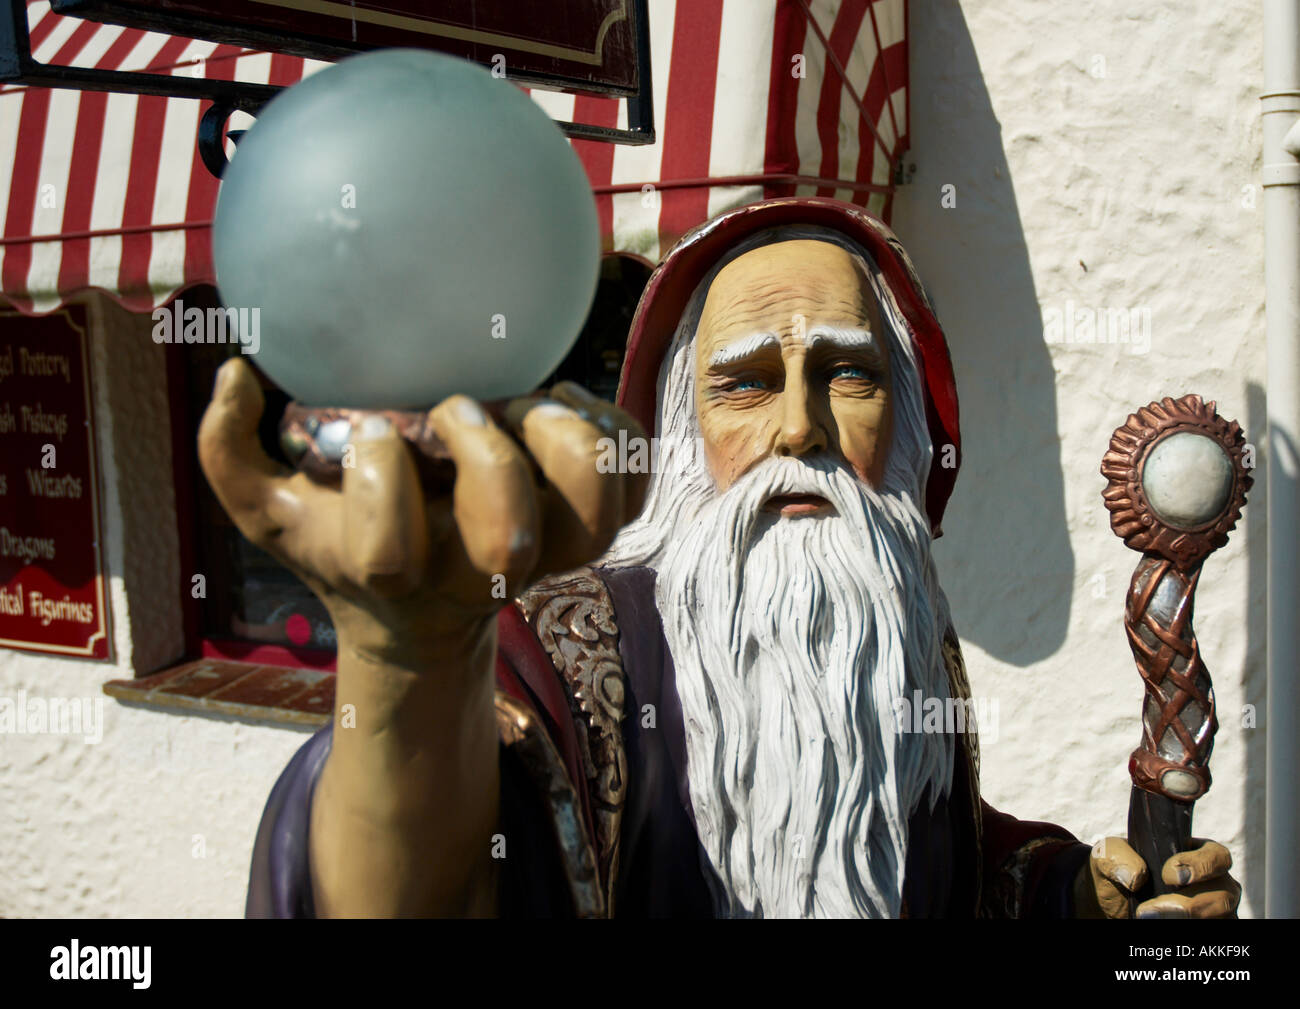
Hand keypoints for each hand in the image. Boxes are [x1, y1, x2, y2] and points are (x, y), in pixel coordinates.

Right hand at [197, 357, 648, 664]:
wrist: (421, 612)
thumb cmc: (342, 544)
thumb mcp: (269, 510)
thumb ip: (227, 450)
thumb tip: (235, 375)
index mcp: (400, 570)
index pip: (388, 555)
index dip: (380, 483)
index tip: (370, 432)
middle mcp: (480, 570)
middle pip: (509, 541)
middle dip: (484, 461)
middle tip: (458, 410)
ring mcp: (547, 555)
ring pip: (592, 510)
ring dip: (561, 439)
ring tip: (524, 402)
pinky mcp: (592, 528)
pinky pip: (632, 479)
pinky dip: (612, 427)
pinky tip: (566, 403)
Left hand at [1077, 836, 1240, 917]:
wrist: (1109, 901)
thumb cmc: (1117, 870)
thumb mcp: (1109, 854)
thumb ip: (1118, 856)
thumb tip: (1136, 876)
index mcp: (1197, 853)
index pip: (1218, 856)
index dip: (1200, 866)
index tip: (1169, 874)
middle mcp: (1214, 882)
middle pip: (1225, 893)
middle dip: (1190, 904)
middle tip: (1150, 909)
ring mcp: (1215, 909)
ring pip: (1224, 918)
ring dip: (1189, 920)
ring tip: (1148, 918)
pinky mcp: (1206, 926)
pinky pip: (1214, 931)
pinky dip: (1192, 928)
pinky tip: (1162, 925)